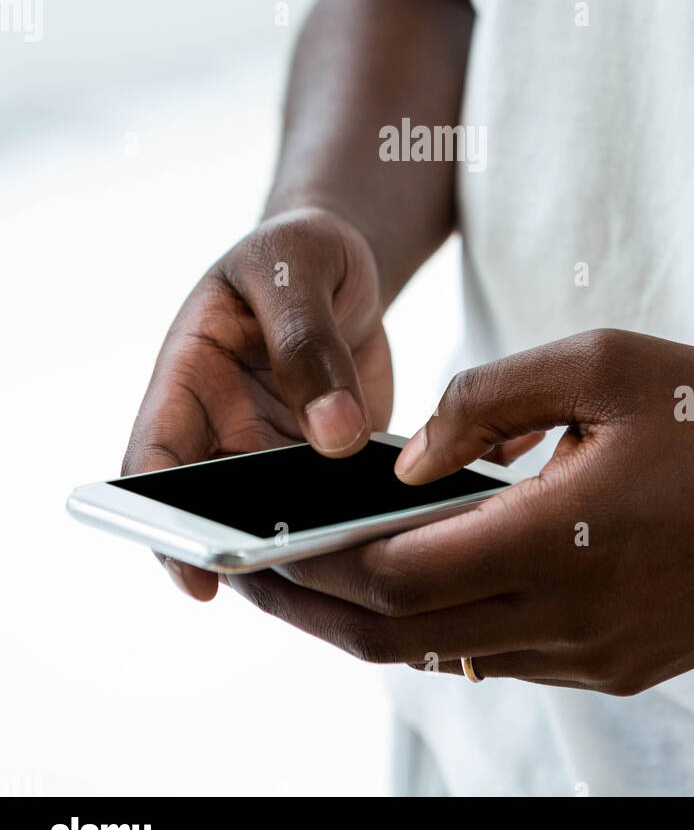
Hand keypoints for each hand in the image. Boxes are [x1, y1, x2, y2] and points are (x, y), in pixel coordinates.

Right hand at [122, 208, 391, 600]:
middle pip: (217, 513)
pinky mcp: (325, 463)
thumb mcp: (295, 269)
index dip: (164, 524)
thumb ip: (307, 342)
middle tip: (304, 578)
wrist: (339, 260)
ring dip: (313, 548)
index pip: (155, 462)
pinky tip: (401, 533)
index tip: (198, 575)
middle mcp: (221, 427)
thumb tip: (335, 435)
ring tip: (364, 559)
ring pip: (278, 523)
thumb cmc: (297, 252)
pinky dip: (360, 526)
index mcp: (188, 376)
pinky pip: (334, 507)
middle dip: (251, 553)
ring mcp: (272, 452)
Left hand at [226, 329, 693, 691]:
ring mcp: (603, 656)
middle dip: (316, 608)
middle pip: (407, 635)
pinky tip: (417, 580)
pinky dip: (444, 623)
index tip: (256, 546)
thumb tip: (406, 460)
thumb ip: (488, 397)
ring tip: (315, 576)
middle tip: (251, 574)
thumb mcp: (603, 363)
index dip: (318, 566)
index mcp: (570, 539)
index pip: (403, 577)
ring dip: (376, 621)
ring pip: (451, 653)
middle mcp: (579, 619)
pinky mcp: (625, 666)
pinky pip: (506, 654)